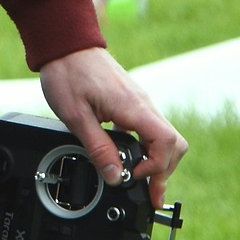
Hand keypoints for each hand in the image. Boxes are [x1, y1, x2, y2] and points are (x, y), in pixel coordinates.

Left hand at [39, 47, 187, 208]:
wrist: (66, 44)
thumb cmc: (68, 74)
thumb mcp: (76, 117)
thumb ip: (98, 148)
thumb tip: (115, 177)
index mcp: (134, 108)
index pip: (167, 144)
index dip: (156, 168)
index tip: (135, 179)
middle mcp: (144, 104)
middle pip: (174, 144)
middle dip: (163, 172)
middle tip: (148, 194)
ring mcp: (140, 102)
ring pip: (164, 137)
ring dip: (157, 162)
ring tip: (141, 181)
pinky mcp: (133, 102)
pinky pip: (151, 129)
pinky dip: (148, 149)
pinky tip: (133, 159)